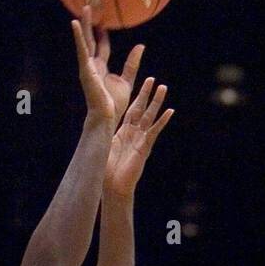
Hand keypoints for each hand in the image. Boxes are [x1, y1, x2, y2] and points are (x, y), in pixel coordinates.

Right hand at [72, 6, 143, 126]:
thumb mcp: (127, 80)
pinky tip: (74, 24)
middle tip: (90, 8)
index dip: (104, 35)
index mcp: (102, 68)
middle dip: (90, 25)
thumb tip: (140, 47)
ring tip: (84, 8)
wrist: (107, 115)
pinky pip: (81, 49)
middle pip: (91, 40)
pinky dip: (78, 36)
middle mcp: (92, 65)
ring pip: (85, 41)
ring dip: (84, 24)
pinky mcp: (85, 68)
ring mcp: (87, 66)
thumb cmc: (115, 103)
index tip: (105, 22)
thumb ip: (132, 64)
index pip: (102, 47)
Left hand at [104, 77, 173, 197]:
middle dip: (146, 94)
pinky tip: (170, 111)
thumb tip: (94, 124)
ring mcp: (141, 139)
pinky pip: (155, 131)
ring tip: (163, 88)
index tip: (137, 85)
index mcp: (124, 132)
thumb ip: (105, 134)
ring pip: (150, 116)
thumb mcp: (105, 146)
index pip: (131, 110)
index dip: (135, 97)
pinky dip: (162, 121)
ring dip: (157, 102)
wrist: (113, 186)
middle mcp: (134, 134)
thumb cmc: (107, 171)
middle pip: (142, 109)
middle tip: (152, 79)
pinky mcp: (145, 147)